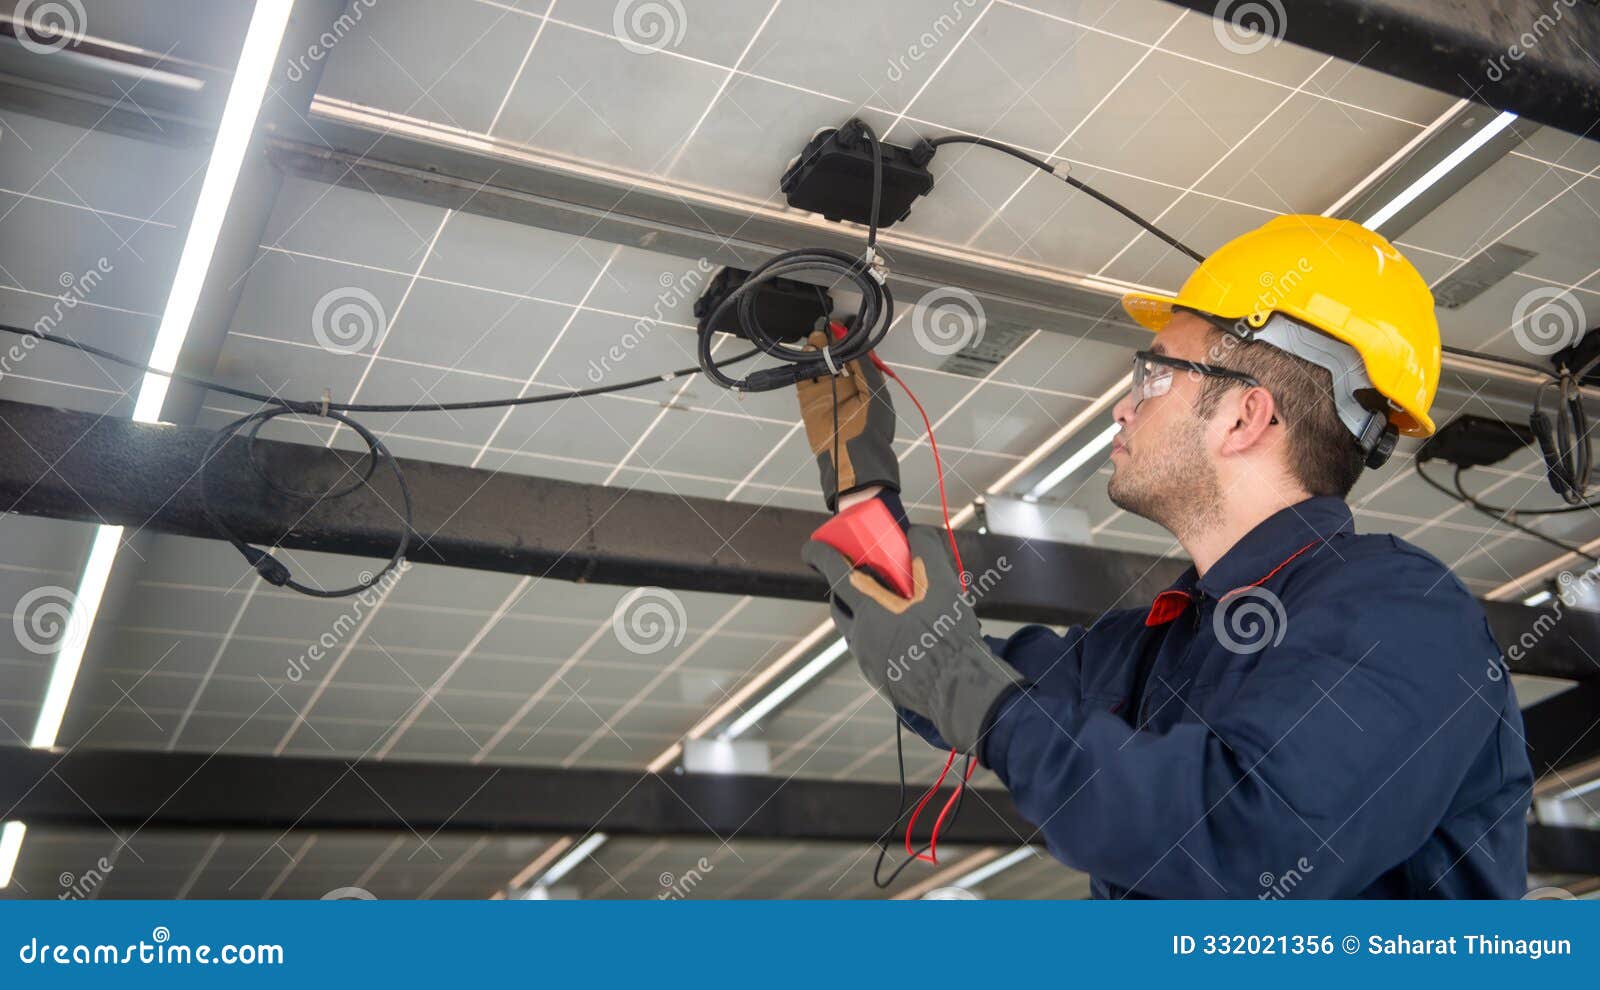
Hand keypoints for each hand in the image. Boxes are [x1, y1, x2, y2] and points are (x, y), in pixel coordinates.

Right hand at [794, 330, 898, 509]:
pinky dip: (803, 368)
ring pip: (818, 368)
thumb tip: (856, 347)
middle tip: (823, 333)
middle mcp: (845, 388)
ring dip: (815, 353)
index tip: (840, 328)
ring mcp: (826, 395)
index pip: (854, 358)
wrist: (854, 457)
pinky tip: (804, 356)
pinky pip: (804, 381)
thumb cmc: (872, 426)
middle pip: (834, 360)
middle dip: (829, 346)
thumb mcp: (876, 393)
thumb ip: (866, 368)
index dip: (847, 343)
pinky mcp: (810, 403)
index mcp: (864, 385)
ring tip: (813, 340)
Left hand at [802, 526, 1023, 753]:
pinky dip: (881, 637)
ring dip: (865, 614)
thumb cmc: (948, 636)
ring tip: (894, 607)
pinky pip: (872, 652)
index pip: (835, 574)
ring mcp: (869, 661)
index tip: (810, 547)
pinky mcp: (881, 679)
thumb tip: (916, 532)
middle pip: (840, 606)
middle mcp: (861, 637)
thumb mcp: (943, 584)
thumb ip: (927, 550)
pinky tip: (907, 636)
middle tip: (862, 576)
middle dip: (844, 588)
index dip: (820, 555)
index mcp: (869, 611)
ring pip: (857, 630)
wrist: (957, 688)